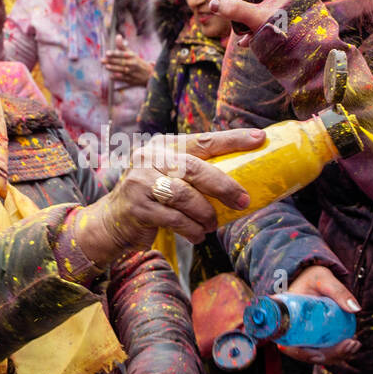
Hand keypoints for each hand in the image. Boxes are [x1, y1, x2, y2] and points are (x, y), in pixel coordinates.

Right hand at [72, 128, 265, 266]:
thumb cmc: (154, 197)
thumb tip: (244, 180)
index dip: (231, 139)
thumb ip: (195, 172)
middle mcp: (149, 158)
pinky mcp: (137, 208)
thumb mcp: (170, 176)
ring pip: (183, 195)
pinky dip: (192, 229)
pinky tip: (198, 234)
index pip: (202, 140)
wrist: (113, 220)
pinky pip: (174, 219)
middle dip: (223, 185)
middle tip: (243, 200)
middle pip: (193, 168)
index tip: (259, 139)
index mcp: (163, 145)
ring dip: (205, 213)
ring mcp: (140, 182)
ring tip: (212, 223)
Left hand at [101, 36, 152, 85]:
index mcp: (132, 56)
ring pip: (122, 70)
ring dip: (114, 69)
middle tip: (102, 60)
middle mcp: (133, 63)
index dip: (115, 53)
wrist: (149, 75)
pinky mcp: (131, 80)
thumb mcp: (131, 53)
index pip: (123, 54)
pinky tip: (111, 76)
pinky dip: (117, 78)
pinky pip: (123, 79)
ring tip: (106, 67)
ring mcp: (132, 72)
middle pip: (121, 62)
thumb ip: (122, 46)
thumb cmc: (137, 62)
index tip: (107, 53)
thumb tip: (118, 36)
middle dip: (112, 61)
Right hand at [206, 0, 307, 44]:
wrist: (308, 53)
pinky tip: (248, 39)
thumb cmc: (286, 31)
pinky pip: (278, 17)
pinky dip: (264, 24)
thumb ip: (235, 10)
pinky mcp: (298, 19)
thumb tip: (214, 5)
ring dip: (255, 13)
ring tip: (240, 26)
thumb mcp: (256, 18)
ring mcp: (297, 5)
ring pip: (272, 3)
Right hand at [274, 266, 361, 366]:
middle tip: (351, 344)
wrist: (313, 277)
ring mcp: (304, 336)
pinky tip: (353, 344)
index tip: (320, 356)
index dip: (304, 355)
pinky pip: (324, 350)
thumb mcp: (323, 280)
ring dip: (337, 355)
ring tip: (355, 344)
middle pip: (308, 354)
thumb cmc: (312, 276)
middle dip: (330, 355)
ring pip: (319, 355)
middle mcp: (292, 332)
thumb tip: (356, 309)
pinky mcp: (314, 337)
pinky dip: (339, 351)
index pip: (290, 347)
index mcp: (285, 320)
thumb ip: (338, 291)